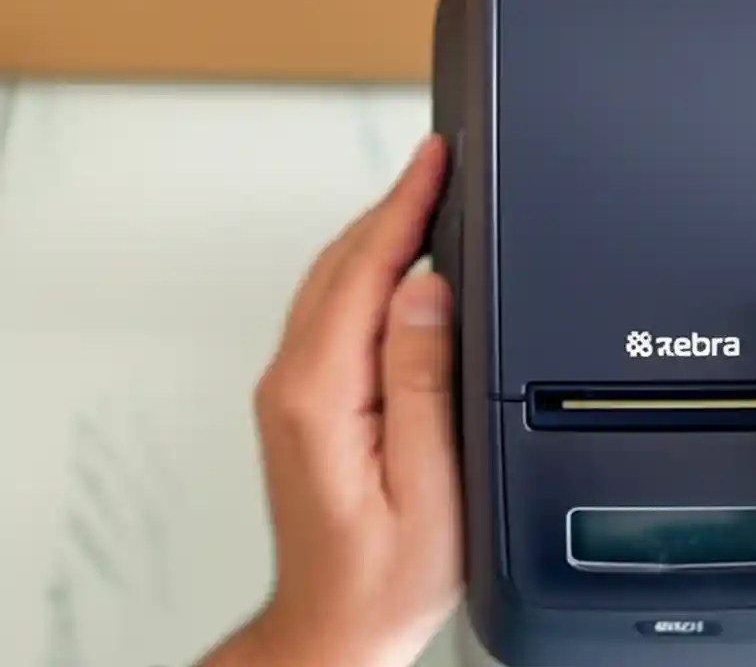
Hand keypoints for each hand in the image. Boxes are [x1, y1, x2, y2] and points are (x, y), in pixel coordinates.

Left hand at [199, 135, 462, 666]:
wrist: (336, 625)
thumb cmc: (386, 576)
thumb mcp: (432, 485)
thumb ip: (425, 383)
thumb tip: (427, 293)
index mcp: (322, 398)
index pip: (363, 271)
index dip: (403, 205)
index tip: (435, 158)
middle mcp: (294, 385)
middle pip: (340, 264)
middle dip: (392, 204)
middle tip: (440, 162)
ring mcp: (292, 392)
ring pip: (333, 283)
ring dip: (379, 233)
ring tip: (427, 197)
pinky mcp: (304, 401)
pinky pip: (333, 311)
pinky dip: (368, 271)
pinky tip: (398, 266)